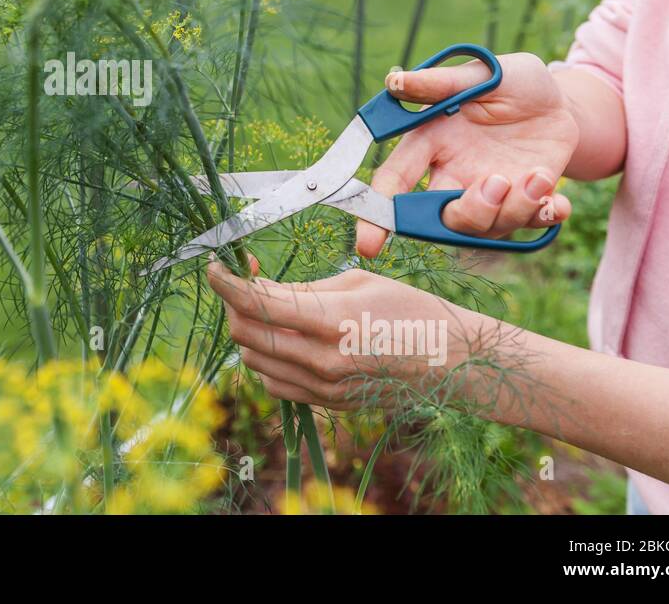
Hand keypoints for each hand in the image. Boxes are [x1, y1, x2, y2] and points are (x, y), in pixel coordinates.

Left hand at [207, 259, 489, 408]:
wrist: (454, 362)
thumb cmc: (410, 309)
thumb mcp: (356, 283)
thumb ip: (301, 289)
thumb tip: (257, 287)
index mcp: (333, 320)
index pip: (257, 302)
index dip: (226, 282)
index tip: (214, 265)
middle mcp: (323, 360)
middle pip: (246, 334)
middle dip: (233, 304)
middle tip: (242, 280)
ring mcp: (324, 387)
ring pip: (255, 360)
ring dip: (249, 331)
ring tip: (267, 307)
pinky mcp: (328, 403)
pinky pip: (276, 383)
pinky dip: (268, 359)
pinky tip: (285, 338)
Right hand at [357, 52, 579, 257]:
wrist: (559, 99)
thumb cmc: (510, 80)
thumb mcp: (481, 74)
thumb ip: (439, 83)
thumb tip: (393, 81)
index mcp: (431, 142)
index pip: (395, 180)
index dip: (377, 213)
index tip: (368, 244)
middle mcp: (454, 174)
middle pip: (442, 217)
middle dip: (469, 212)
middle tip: (497, 182)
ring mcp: (489, 192)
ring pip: (485, 227)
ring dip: (514, 208)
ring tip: (539, 176)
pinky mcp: (523, 201)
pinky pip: (528, 225)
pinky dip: (544, 216)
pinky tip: (557, 201)